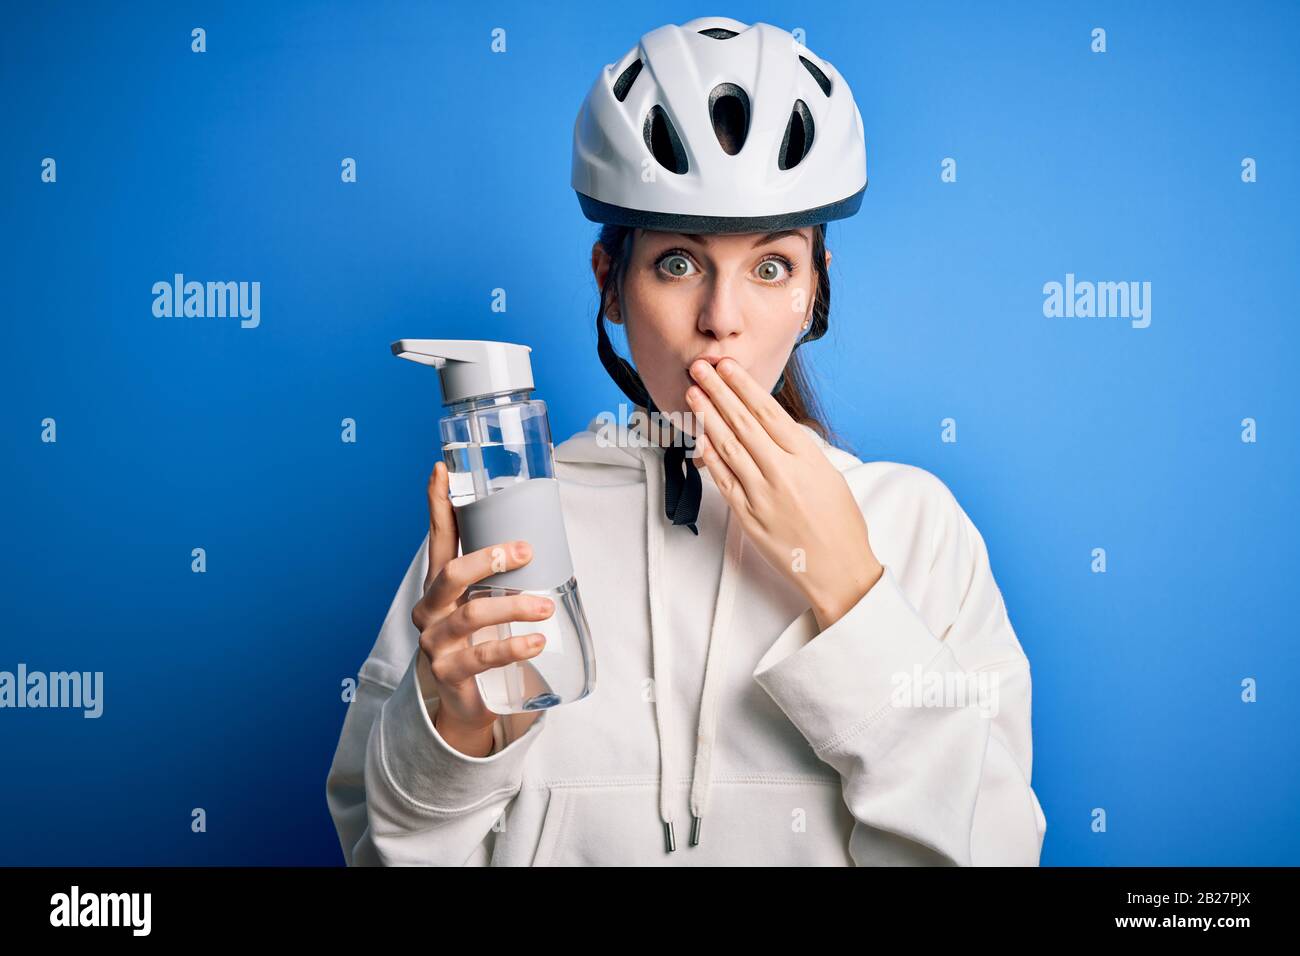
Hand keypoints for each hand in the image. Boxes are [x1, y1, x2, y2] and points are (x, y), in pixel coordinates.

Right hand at [411, 461, 555, 754]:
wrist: (468, 703)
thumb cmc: (483, 641)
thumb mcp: (486, 604)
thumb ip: (502, 577)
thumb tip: (545, 539)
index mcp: (440, 586)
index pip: (437, 538)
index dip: (438, 503)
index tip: (441, 469)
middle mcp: (430, 609)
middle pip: (451, 573)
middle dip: (490, 558)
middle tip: (526, 551)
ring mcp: (436, 642)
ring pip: (472, 614)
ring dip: (514, 606)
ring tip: (546, 608)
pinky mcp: (449, 672)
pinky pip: (483, 655)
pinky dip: (514, 646)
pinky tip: (536, 641)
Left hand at [685, 358, 883, 630]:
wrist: (840, 570)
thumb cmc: (840, 524)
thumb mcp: (828, 475)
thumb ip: (799, 450)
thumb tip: (772, 427)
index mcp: (806, 457)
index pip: (767, 412)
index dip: (743, 386)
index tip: (727, 366)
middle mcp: (782, 472)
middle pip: (742, 422)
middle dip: (718, 391)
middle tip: (700, 368)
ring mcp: (762, 494)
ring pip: (727, 446)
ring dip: (707, 417)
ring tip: (692, 394)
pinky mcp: (748, 516)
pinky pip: (723, 480)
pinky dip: (708, 457)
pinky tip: (697, 437)